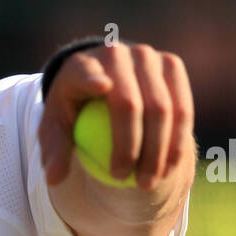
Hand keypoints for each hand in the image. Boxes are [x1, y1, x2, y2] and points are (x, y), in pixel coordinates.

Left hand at [39, 42, 195, 190]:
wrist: (104, 86)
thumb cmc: (74, 113)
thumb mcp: (55, 131)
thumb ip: (54, 151)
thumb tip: (53, 179)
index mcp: (80, 64)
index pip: (86, 73)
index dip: (93, 79)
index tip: (102, 91)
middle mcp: (116, 53)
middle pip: (129, 103)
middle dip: (130, 147)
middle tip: (123, 179)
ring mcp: (147, 57)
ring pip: (162, 107)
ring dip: (158, 150)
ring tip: (148, 182)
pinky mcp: (171, 65)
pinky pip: (181, 106)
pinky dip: (177, 139)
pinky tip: (169, 167)